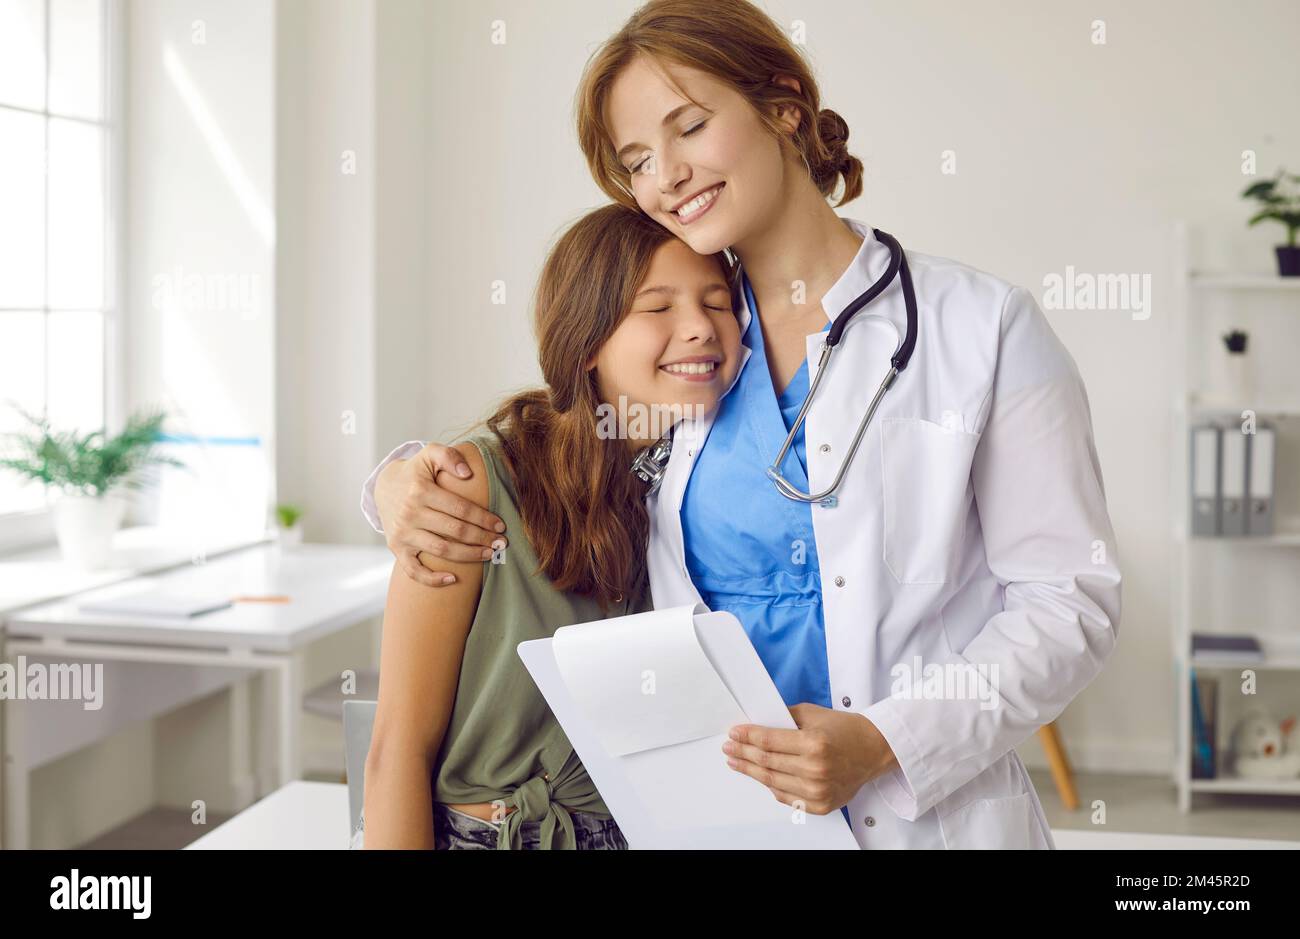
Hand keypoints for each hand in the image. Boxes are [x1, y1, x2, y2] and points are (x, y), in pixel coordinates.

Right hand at [375, 442, 507, 586]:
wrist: (384, 487)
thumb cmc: (415, 471)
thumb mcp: (429, 454)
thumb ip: (449, 456)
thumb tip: (467, 473)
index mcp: (421, 490)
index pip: (461, 508)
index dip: (484, 518)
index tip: (501, 525)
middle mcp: (410, 513)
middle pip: (455, 531)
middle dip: (482, 538)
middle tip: (501, 543)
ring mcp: (402, 533)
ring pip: (441, 550)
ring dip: (469, 555)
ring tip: (489, 555)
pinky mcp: (396, 548)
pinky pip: (414, 570)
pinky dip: (433, 579)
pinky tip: (453, 579)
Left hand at [721, 703, 898, 814]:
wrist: (874, 750)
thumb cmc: (845, 730)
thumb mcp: (812, 714)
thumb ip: (784, 718)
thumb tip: (756, 725)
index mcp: (814, 743)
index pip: (768, 741)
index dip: (747, 736)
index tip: (734, 733)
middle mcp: (815, 769)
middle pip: (766, 762)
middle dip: (743, 753)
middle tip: (729, 747)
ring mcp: (818, 791)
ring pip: (772, 782)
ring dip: (750, 770)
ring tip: (736, 761)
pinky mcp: (820, 805)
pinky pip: (786, 797)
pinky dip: (770, 787)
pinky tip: (759, 776)